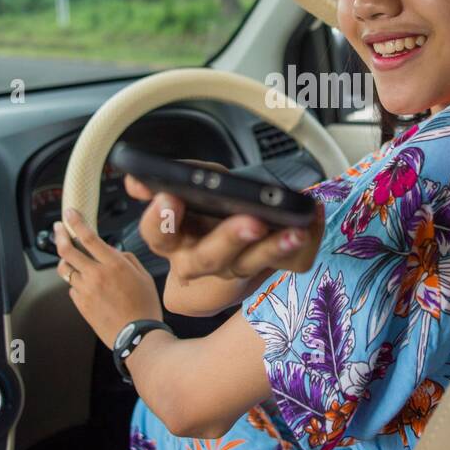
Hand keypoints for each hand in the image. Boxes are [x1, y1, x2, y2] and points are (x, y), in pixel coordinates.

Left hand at [55, 208, 161, 347]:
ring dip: (65, 260)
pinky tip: (85, 284)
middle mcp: (96, 274)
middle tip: (59, 229)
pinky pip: (71, 288)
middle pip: (67, 250)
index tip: (70, 213)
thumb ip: (127, 259)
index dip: (76, 222)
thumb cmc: (144, 306)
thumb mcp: (143, 276)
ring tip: (68, 257)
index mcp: (114, 264)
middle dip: (60, 235)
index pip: (88, 236)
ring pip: (65, 269)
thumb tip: (113, 252)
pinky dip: (75, 282)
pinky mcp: (80, 304)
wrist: (137, 336)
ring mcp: (85, 290)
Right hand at [122, 161, 323, 283]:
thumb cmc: (206, 209)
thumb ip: (173, 178)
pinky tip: (312, 221)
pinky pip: (288, 264)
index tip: (171, 199)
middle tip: (251, 220)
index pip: (157, 235)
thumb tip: (137, 180)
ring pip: (250, 265)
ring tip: (294, 230)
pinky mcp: (267, 271)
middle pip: (208, 258)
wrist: (232, 245)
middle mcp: (200, 261)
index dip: (162, 220)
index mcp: (173, 240)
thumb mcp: (192, 186)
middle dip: (228, 238)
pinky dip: (305, 243)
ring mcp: (234, 271)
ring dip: (274, 248)